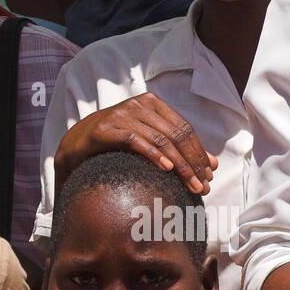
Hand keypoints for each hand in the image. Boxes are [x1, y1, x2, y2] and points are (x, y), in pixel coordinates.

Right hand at [52, 93, 217, 195]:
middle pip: (176, 135)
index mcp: (152, 103)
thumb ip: (177, 148)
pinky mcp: (105, 128)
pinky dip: (153, 155)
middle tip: (203, 187)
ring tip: (190, 185)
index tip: (209, 176)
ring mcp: (121, 114)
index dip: (200, 153)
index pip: (185, 129)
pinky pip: (135, 141)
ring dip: (180, 166)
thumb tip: (214, 165)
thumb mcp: (148, 140)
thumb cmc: (115, 142)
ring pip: (160, 139)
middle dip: (193, 163)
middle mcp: (138, 104)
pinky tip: (166, 170)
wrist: (75, 144)